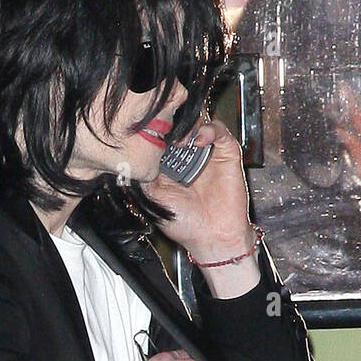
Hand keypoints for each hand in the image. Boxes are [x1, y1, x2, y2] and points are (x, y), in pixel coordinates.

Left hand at [148, 119, 252, 262]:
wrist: (212, 237)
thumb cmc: (185, 223)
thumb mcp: (153, 197)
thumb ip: (144, 175)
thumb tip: (133, 155)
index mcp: (170, 164)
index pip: (162, 136)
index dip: (156, 131)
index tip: (150, 130)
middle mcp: (189, 156)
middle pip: (180, 125)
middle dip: (172, 124)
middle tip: (166, 132)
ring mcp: (208, 153)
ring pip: (198, 123)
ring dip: (189, 126)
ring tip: (181, 140)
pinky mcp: (227, 153)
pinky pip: (219, 131)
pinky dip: (210, 129)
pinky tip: (200, 140)